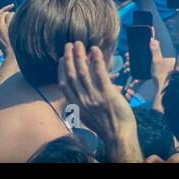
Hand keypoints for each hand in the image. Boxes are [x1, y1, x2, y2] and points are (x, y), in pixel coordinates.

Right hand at [0, 5, 15, 55]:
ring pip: (9, 14)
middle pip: (1, 15)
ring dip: (11, 16)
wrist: (13, 52)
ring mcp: (8, 27)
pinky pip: (15, 17)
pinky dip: (17, 18)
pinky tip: (18, 23)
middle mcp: (0, 29)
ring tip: (13, 22)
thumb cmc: (5, 44)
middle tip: (8, 20)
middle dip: (5, 15)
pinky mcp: (16, 26)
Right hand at [59, 41, 141, 161]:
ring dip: (80, 56)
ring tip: (79, 44)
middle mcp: (82, 99)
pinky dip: (96, 60)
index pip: (64, 84)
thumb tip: (82, 94)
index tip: (61, 58)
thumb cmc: (106, 125)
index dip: (61, 70)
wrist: (118, 135)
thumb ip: (84, 104)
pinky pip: (100, 74)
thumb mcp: (89, 116)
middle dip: (69, 58)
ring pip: (83, 72)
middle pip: (71, 75)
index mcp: (77, 105)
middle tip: (69, 44)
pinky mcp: (107, 94)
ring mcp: (94, 96)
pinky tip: (95, 50)